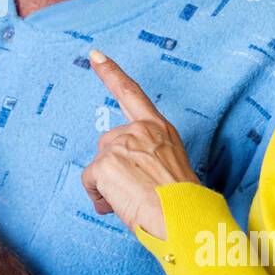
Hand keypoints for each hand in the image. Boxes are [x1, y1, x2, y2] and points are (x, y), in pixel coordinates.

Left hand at [80, 50, 198, 239]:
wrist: (185, 219)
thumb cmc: (182, 203)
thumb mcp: (169, 166)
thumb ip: (145, 156)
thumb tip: (122, 171)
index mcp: (159, 128)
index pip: (131, 92)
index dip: (111, 72)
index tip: (95, 55)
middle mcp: (139, 130)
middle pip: (107, 145)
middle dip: (114, 169)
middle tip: (137, 192)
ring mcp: (121, 144)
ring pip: (98, 166)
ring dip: (109, 186)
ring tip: (134, 200)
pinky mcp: (105, 163)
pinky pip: (90, 182)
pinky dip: (99, 196)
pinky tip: (118, 204)